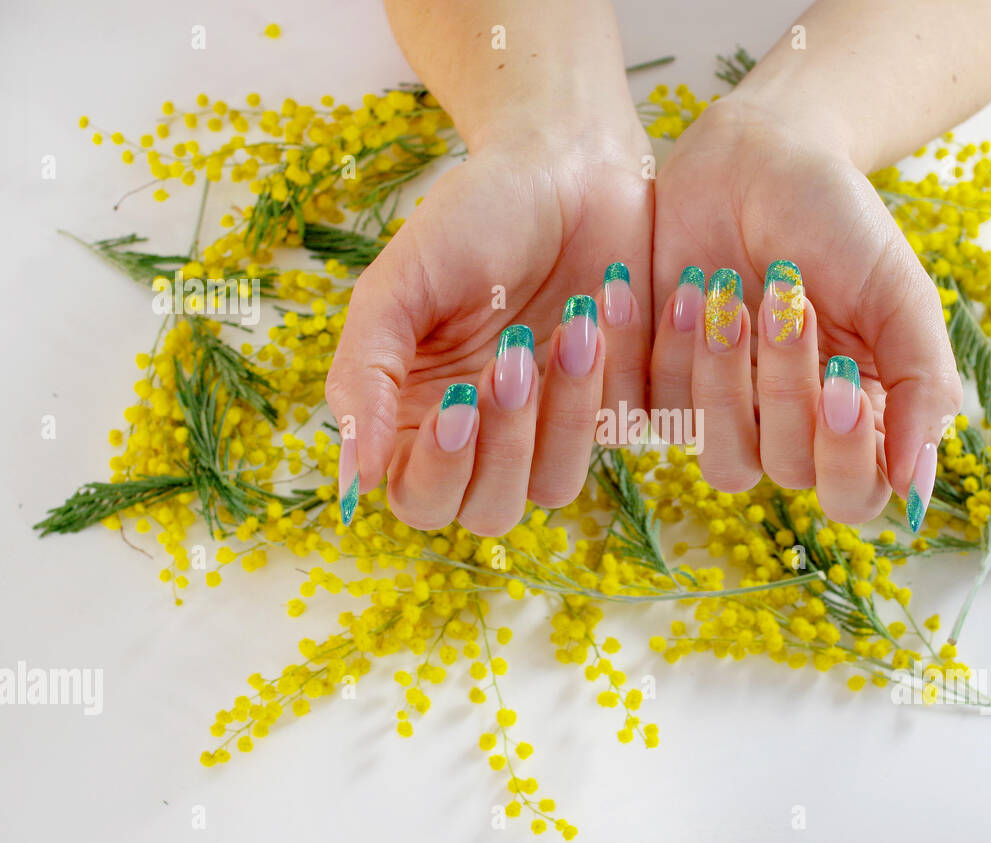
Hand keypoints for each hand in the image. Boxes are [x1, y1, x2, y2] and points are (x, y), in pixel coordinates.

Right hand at [326, 121, 652, 534]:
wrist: (569, 163)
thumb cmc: (473, 218)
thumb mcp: (397, 286)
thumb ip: (363, 377)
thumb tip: (351, 482)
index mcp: (418, 414)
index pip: (417, 497)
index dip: (437, 470)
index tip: (459, 401)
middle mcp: (485, 435)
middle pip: (487, 511)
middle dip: (503, 444)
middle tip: (513, 358)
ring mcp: (553, 426)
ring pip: (556, 486)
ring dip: (564, 414)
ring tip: (574, 325)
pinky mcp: (616, 404)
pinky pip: (618, 433)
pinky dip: (612, 372)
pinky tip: (609, 300)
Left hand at [648, 96, 961, 525]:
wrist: (752, 156)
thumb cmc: (836, 221)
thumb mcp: (897, 290)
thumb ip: (922, 380)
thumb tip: (917, 485)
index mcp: (859, 415)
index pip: (855, 492)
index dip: (846, 457)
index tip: (843, 385)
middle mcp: (792, 427)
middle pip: (788, 470)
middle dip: (784, 385)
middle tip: (785, 300)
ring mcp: (724, 412)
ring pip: (721, 456)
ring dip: (719, 375)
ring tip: (719, 287)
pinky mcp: (662, 386)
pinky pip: (653, 412)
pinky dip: (659, 350)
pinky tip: (671, 286)